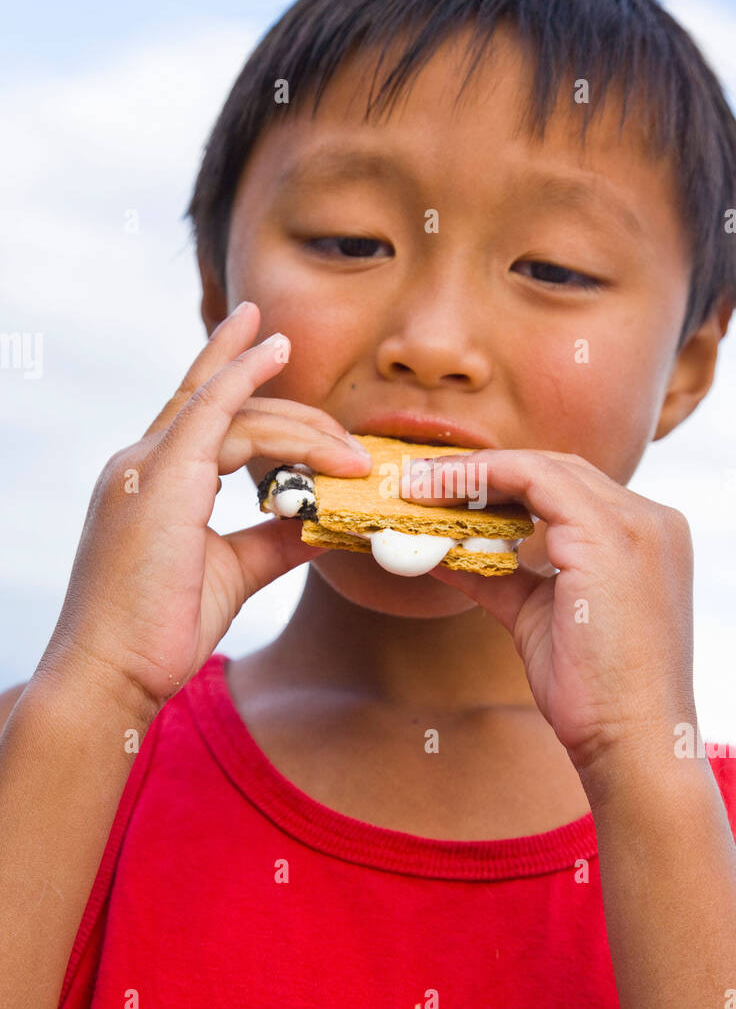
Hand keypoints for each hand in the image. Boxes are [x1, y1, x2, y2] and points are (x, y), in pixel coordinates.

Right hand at [42, 302, 371, 711]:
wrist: (112, 674)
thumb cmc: (158, 633)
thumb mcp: (230, 574)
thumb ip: (274, 542)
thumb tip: (320, 522)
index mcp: (151, 482)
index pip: (197, 408)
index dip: (230, 364)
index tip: (268, 335)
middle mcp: (142, 463)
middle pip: (222, 402)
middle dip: (293, 409)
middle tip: (349, 439)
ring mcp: (146, 466)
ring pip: (232, 409)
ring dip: (300, 424)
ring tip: (350, 452)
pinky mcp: (160, 478)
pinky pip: (212, 408)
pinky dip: (245, 376)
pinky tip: (277, 353)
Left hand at [402, 449, 696, 773]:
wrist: (633, 743)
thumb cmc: (595, 694)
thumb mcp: (535, 616)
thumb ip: (498, 575)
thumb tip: (442, 552)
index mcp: (647, 537)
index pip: (569, 487)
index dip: (504, 480)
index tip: (444, 487)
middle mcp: (652, 521)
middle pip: (556, 469)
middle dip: (483, 469)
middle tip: (419, 478)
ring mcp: (637, 524)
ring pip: (543, 468)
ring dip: (474, 472)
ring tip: (420, 484)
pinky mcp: (609, 537)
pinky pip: (535, 483)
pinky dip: (484, 482)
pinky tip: (440, 495)